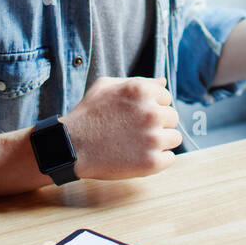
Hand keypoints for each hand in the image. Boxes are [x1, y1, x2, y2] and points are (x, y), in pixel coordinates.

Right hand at [63, 76, 181, 179]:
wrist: (71, 147)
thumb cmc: (88, 115)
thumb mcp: (106, 86)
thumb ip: (138, 82)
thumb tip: (163, 83)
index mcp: (142, 91)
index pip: (166, 98)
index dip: (152, 107)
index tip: (136, 116)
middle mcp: (151, 113)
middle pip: (172, 118)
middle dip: (158, 124)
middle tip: (136, 132)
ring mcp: (153, 139)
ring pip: (174, 138)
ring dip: (160, 142)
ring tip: (137, 144)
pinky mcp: (152, 162)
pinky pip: (170, 159)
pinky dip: (158, 160)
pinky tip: (138, 157)